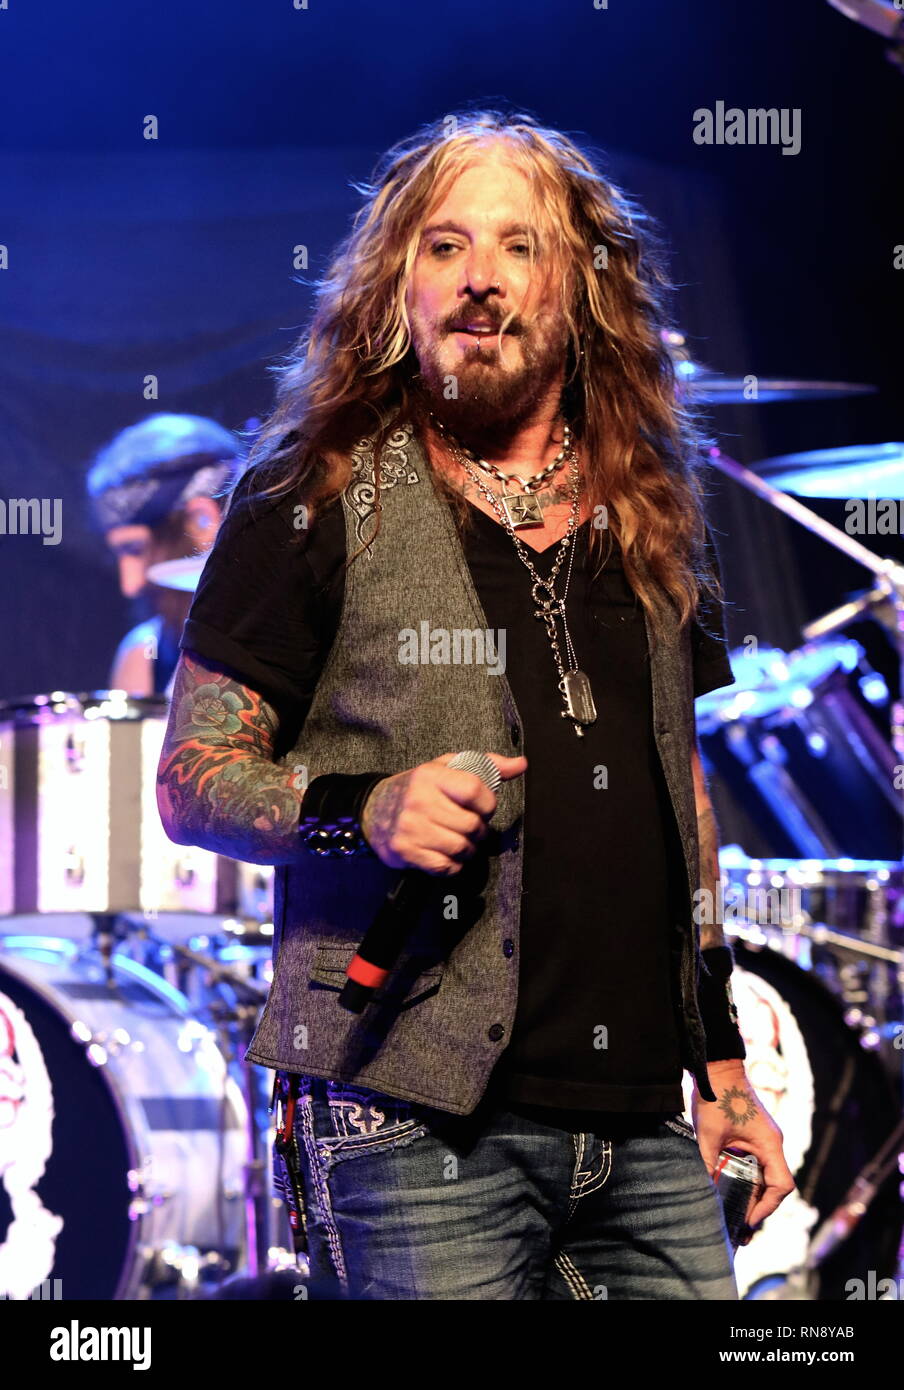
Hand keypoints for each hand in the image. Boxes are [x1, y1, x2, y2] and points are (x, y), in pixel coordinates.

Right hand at [360, 752, 526, 873]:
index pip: (474, 790)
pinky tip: (447, 853)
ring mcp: (411, 828)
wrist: (373, 810)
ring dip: (468, 849)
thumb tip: (521, 764)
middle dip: (479, 830)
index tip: (483, 806)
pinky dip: (454, 864)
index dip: (488, 803)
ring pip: (461, 848)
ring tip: (461, 840)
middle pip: (471, 825)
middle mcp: (419, 800)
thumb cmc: (420, 788)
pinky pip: (445, 866)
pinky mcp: (406, 851)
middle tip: (471, 827)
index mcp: (432, 775)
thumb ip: (486, 765)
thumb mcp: (448, 768)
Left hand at [692, 1060, 795, 1240]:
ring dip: (752, 1196)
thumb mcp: (708, 1135)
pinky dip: (746, 1181)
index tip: (748, 1220)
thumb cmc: (717, 1097)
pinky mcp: (753, 1136)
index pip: (781, 1186)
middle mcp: (771, 1144)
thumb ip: (707, 1164)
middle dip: (758, 1208)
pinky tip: (731, 1192)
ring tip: (735, 1217)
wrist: (717, 1067)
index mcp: (769, 1144)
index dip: (767, 1207)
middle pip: (774, 1185)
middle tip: (741, 1230)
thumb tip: (702, 1192)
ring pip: (764, 1176)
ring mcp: (763, 1140)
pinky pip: (755, 1165)